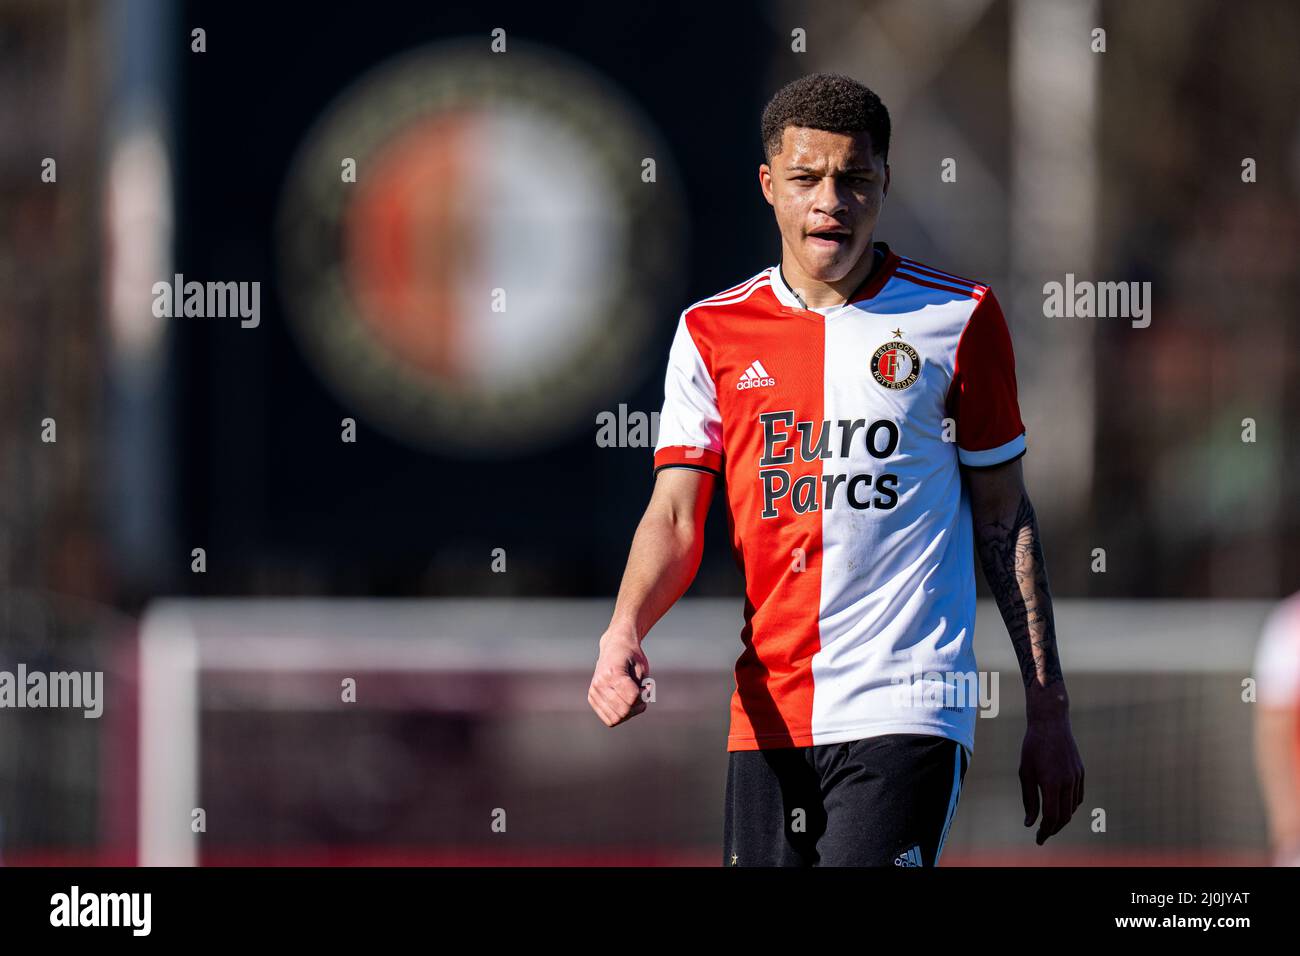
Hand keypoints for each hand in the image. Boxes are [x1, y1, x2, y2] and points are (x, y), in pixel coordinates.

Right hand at [588, 626, 651, 727]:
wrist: (615, 646)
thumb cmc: (632, 657)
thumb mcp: (642, 668)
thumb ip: (641, 688)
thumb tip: (636, 708)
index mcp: (612, 672)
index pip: (632, 698)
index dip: (644, 696)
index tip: (647, 686)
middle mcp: (600, 683)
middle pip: (623, 711)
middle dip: (638, 707)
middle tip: (642, 693)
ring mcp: (594, 691)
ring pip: (615, 719)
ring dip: (630, 713)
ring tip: (634, 700)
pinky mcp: (592, 697)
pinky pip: (609, 719)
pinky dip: (621, 716)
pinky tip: (626, 703)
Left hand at [1019, 711, 1084, 844]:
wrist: (1051, 723)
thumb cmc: (1033, 747)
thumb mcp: (1025, 773)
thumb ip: (1029, 799)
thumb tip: (1030, 823)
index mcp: (1052, 782)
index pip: (1051, 816)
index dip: (1045, 831)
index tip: (1038, 839)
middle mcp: (1068, 782)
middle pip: (1063, 816)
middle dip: (1053, 829)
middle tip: (1043, 835)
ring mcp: (1077, 777)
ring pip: (1072, 808)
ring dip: (1062, 819)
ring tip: (1050, 824)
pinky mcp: (1081, 773)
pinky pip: (1078, 797)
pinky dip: (1070, 807)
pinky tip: (1061, 809)